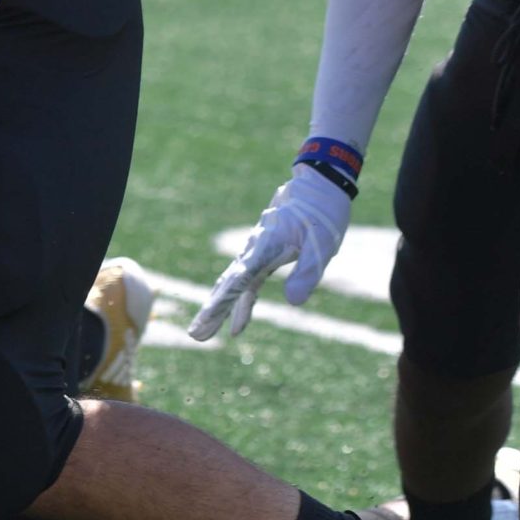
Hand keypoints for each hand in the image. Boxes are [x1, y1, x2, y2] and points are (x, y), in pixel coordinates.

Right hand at [188, 164, 352, 340]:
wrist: (317, 184)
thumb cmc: (322, 211)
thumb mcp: (323, 244)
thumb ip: (307, 273)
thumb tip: (292, 303)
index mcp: (265, 247)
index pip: (239, 280)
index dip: (222, 304)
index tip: (206, 320)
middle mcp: (253, 250)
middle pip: (227, 286)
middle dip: (211, 311)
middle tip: (196, 335)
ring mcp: (256, 253)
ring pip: (232, 285)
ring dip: (219, 309)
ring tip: (203, 334)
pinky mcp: (264, 256)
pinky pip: (247, 283)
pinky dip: (241, 303)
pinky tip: (238, 325)